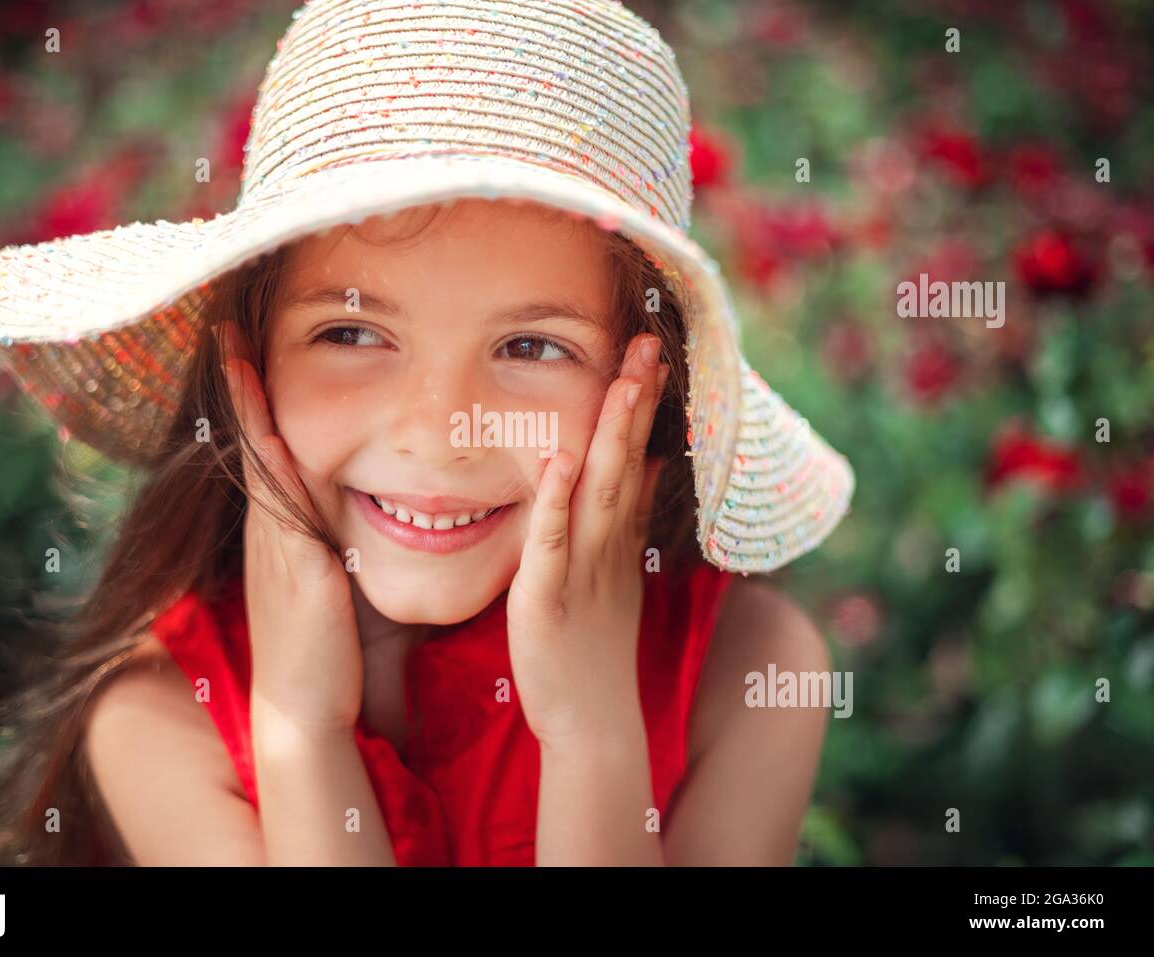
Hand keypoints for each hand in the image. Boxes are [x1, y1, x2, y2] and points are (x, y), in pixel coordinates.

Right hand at [219, 321, 363, 735]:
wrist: (304, 707)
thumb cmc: (326, 650)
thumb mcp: (329, 584)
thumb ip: (336, 544)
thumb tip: (362, 511)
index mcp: (277, 534)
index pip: (261, 454)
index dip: (253, 405)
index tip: (245, 355)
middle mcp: (268, 533)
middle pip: (250, 445)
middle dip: (239, 388)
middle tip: (228, 331)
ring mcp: (275, 547)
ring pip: (258, 464)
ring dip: (249, 410)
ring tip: (237, 356)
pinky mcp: (296, 568)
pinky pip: (281, 505)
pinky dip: (274, 465)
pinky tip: (272, 431)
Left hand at [506, 333, 667, 748]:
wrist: (589, 717)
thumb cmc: (594, 645)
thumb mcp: (616, 573)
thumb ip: (628, 518)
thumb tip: (651, 465)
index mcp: (617, 537)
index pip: (637, 458)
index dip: (645, 407)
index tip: (654, 353)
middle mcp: (606, 545)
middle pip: (626, 461)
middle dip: (637, 401)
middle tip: (650, 344)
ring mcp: (581, 569)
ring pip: (599, 491)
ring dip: (611, 435)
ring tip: (623, 382)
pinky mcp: (546, 597)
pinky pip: (551, 542)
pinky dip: (555, 502)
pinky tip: (558, 461)